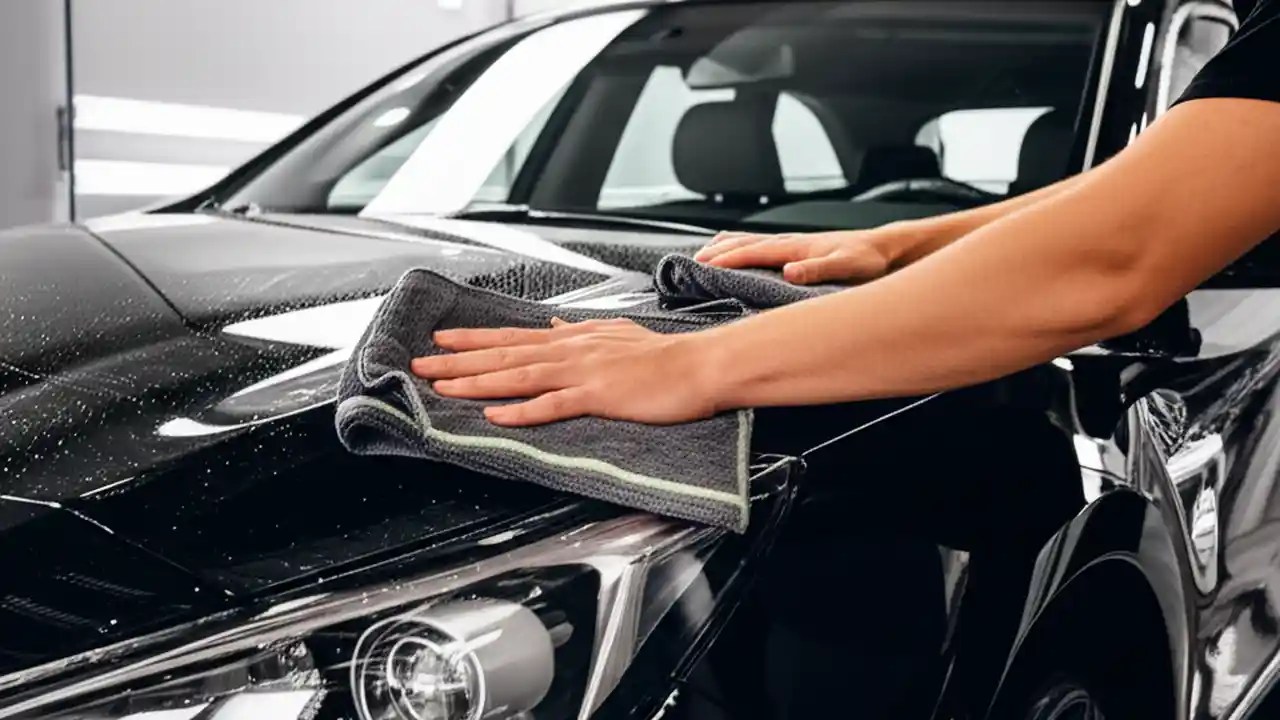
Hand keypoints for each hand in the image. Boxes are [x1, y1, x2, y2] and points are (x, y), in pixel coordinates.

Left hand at [410, 318, 718, 426]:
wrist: (698, 366)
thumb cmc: (663, 356)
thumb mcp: (617, 334)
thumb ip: (581, 331)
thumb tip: (552, 326)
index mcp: (574, 338)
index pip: (513, 337)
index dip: (474, 339)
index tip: (441, 339)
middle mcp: (571, 349)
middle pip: (505, 355)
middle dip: (458, 360)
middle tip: (419, 363)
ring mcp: (583, 372)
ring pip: (519, 376)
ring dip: (477, 382)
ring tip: (441, 386)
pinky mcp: (599, 395)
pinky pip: (553, 405)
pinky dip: (522, 410)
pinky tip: (496, 415)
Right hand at [694, 227, 908, 283]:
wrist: (883, 249)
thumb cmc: (867, 259)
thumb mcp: (847, 266)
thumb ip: (818, 269)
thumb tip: (789, 271)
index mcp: (794, 245)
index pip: (751, 251)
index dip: (725, 260)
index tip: (703, 268)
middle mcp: (788, 241)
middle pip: (743, 242)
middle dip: (716, 252)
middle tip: (692, 264)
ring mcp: (790, 242)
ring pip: (747, 240)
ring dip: (723, 246)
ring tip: (703, 255)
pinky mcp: (795, 247)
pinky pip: (758, 243)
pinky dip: (738, 245)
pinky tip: (735, 249)